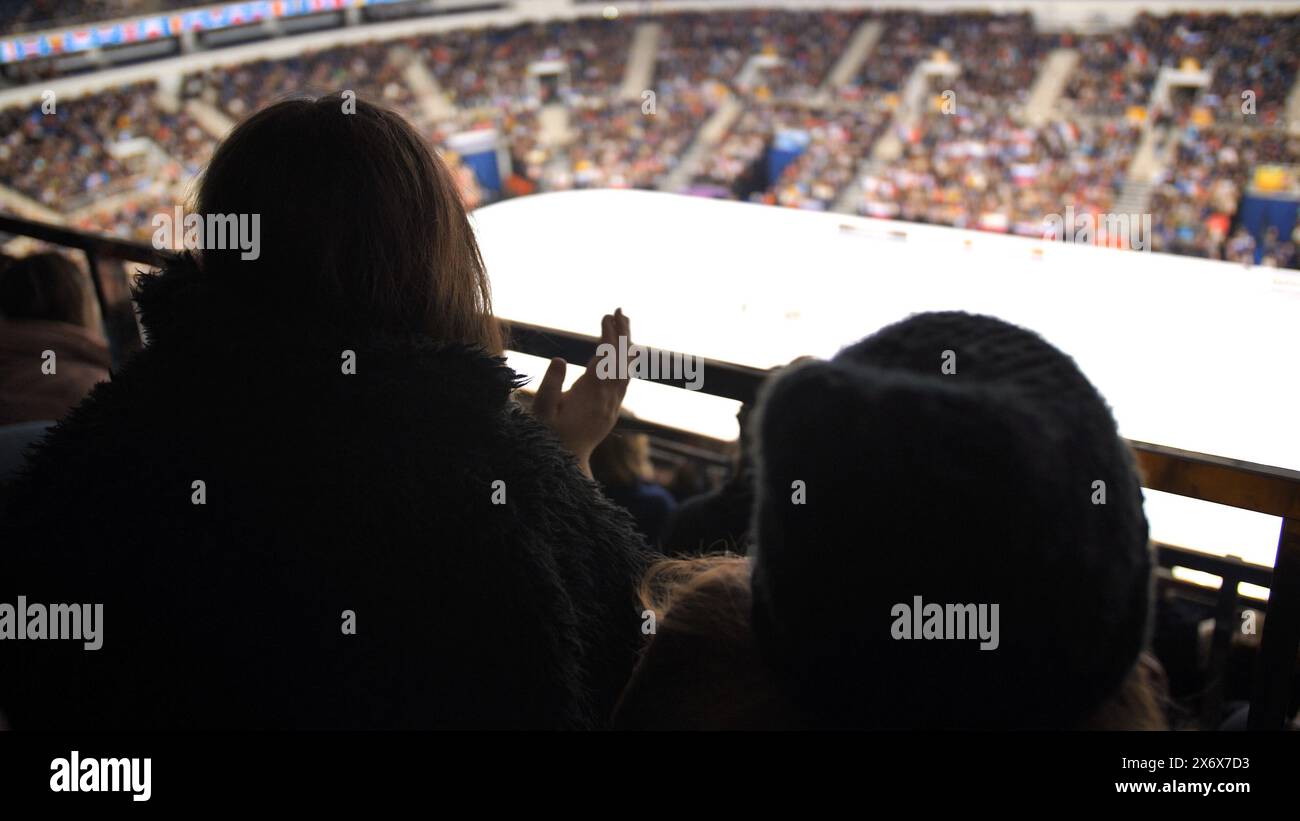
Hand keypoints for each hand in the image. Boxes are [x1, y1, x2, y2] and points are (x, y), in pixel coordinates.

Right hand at [533, 309, 631, 477]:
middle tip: (621, 309)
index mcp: (592, 396)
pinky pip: (625, 380)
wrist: (566, 464)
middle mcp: (609, 399)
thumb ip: (550, 386)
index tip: (608, 315)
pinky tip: (625, 351)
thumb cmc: (549, 436)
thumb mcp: (542, 412)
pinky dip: (626, 361)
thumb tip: (560, 359)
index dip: (608, 336)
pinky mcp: (612, 410)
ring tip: (624, 323)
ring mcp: (613, 405)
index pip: (606, 359)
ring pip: (626, 370)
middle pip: (622, 361)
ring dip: (626, 345)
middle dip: (621, 333)